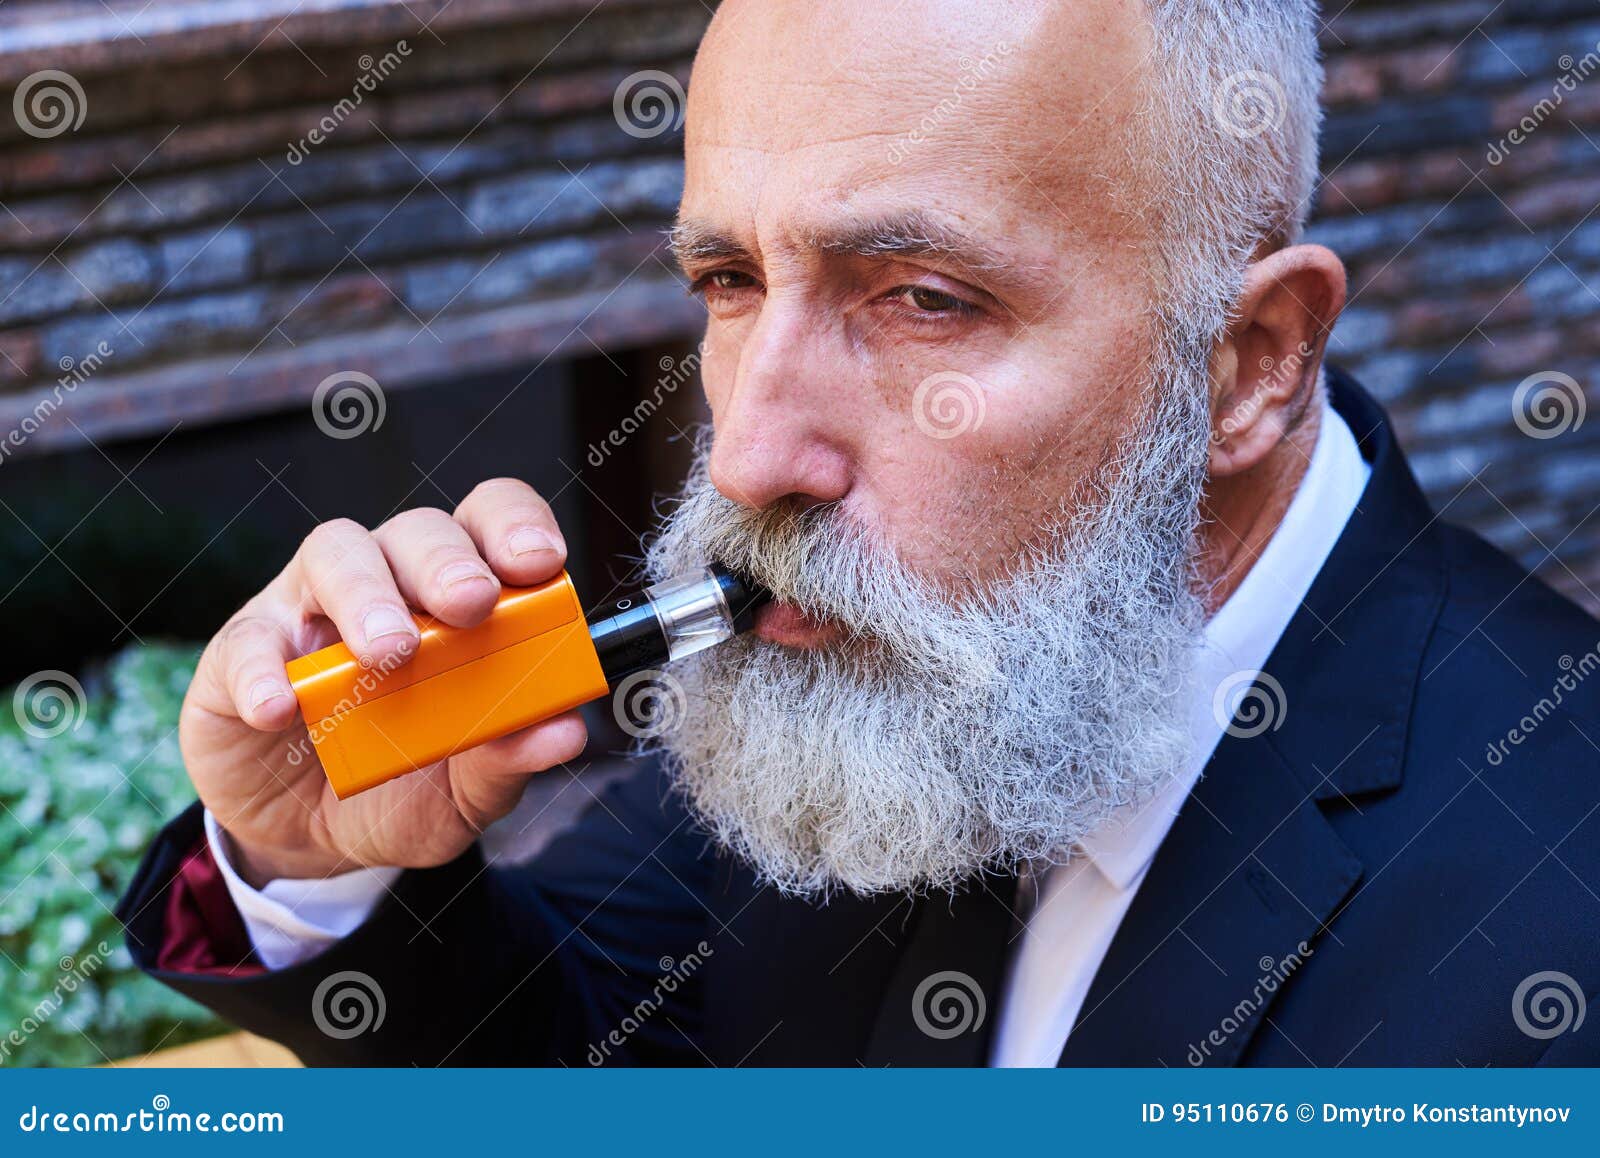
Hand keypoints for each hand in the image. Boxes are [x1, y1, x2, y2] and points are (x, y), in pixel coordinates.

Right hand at [179, 479, 587, 886]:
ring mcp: (309, 609)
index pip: (490, 524)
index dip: (516, 527)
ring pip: (335, 553)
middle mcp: (388, 582)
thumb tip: (565, 733)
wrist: (313, 842)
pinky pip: (247, 642)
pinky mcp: (241, 653)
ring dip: (365, 595)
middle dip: (448, 562)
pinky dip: (264, 670)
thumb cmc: (405, 788)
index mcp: (458, 598)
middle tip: (471, 605)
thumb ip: (510, 758)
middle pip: (417, 531)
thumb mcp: (466, 791)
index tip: (541, 563)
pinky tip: (282, 708)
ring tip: (388, 653)